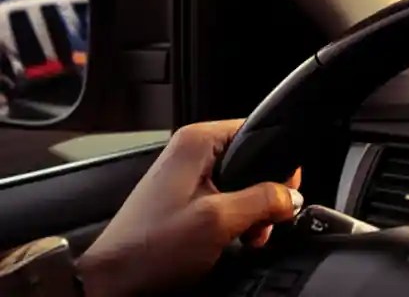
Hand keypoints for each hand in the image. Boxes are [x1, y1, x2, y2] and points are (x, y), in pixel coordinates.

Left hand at [76, 119, 302, 296]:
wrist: (113, 281)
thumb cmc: (151, 248)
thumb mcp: (219, 221)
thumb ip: (263, 201)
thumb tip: (292, 196)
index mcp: (198, 142)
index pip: (257, 131)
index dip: (278, 163)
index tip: (284, 192)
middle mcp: (191, 153)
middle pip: (253, 161)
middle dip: (266, 195)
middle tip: (262, 224)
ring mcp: (186, 177)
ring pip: (242, 185)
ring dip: (253, 213)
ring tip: (248, 237)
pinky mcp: (185, 201)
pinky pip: (226, 201)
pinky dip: (237, 220)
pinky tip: (235, 240)